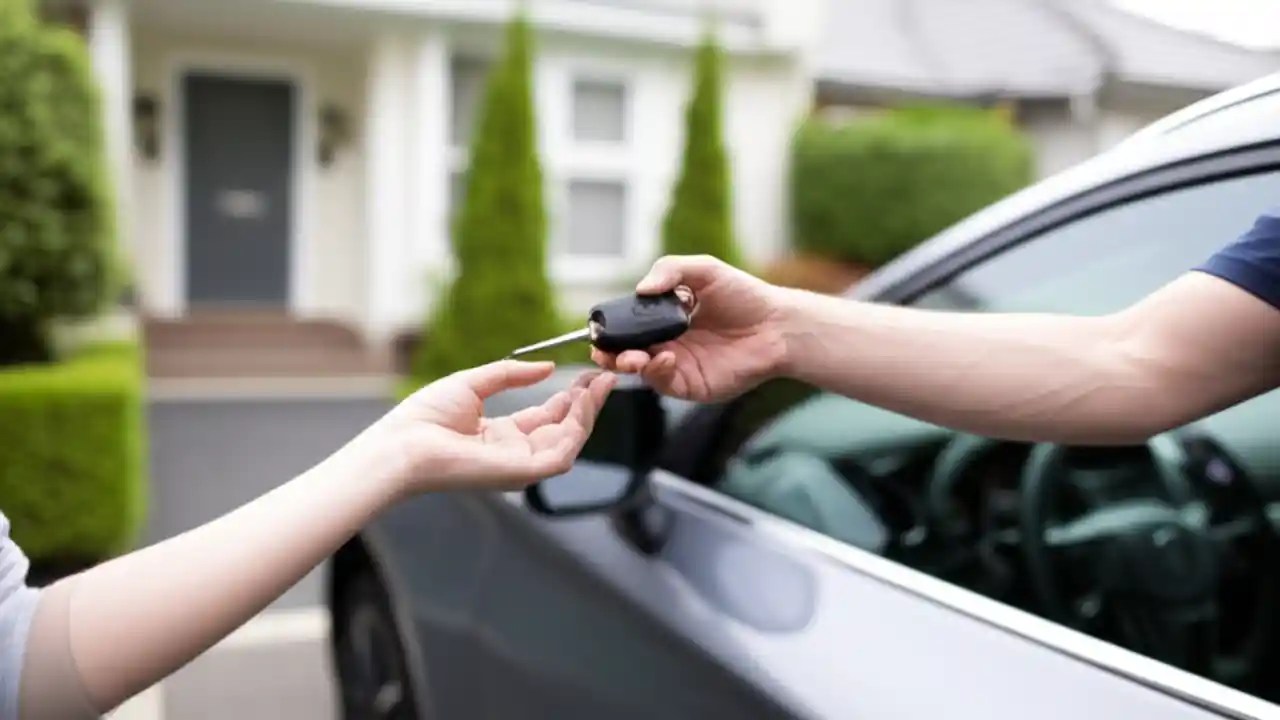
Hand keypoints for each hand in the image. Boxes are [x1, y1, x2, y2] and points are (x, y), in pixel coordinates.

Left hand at [358, 360, 614, 494]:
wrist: (403, 444)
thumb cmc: (425, 417)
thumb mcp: (474, 382)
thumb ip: (511, 374)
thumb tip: (547, 367)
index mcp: (501, 435)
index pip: (547, 417)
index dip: (570, 396)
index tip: (588, 375)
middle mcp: (515, 453)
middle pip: (564, 429)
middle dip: (587, 403)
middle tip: (603, 376)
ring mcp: (520, 466)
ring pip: (570, 441)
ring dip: (588, 413)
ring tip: (599, 384)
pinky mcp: (522, 473)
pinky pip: (562, 453)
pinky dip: (578, 428)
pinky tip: (583, 401)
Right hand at [591, 255, 788, 401]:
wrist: (778, 324)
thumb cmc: (745, 294)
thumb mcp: (704, 270)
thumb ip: (670, 270)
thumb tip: (641, 289)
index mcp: (667, 319)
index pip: (630, 327)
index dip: (612, 330)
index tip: (598, 329)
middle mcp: (669, 344)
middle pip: (628, 353)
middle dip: (611, 354)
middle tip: (603, 351)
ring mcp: (680, 366)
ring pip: (642, 371)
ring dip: (630, 365)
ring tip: (631, 357)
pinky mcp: (694, 385)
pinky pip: (666, 383)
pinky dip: (657, 372)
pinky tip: (664, 357)